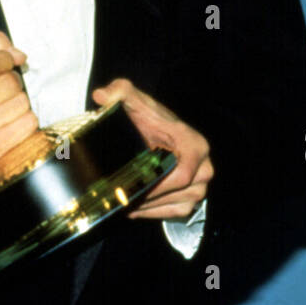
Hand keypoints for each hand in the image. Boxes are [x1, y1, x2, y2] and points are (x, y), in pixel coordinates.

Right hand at [0, 30, 38, 177]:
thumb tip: (16, 53)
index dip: (6, 58)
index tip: (8, 60)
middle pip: (10, 83)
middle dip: (12, 80)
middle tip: (3, 85)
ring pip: (22, 102)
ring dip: (19, 99)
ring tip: (5, 103)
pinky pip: (28, 123)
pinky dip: (25, 117)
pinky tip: (11, 118)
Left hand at [92, 79, 212, 219]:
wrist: (154, 129)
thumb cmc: (147, 117)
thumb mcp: (133, 99)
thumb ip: (119, 91)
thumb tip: (102, 96)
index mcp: (195, 144)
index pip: (183, 174)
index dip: (159, 186)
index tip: (134, 188)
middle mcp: (204, 166)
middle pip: (179, 192)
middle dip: (150, 197)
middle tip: (123, 199)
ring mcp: (200, 185)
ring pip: (177, 205)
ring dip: (150, 207)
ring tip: (124, 204)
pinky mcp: (192, 198)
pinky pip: (176, 212)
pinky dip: (155, 213)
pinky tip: (134, 209)